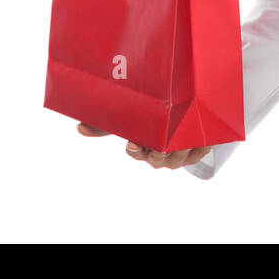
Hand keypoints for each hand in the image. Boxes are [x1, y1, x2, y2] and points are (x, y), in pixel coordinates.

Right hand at [76, 121, 212, 169]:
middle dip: (157, 153)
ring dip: (179, 150)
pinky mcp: (199, 150)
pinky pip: (200, 151)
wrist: (187, 123)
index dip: (135, 150)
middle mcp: (161, 155)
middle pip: (157, 158)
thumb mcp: (133, 120)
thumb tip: (78, 128)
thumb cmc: (154, 123)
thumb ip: (107, 124)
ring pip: (178, 158)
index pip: (136, 152)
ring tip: (181, 140)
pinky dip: (200, 146)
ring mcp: (180, 154)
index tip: (133, 143)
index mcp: (144, 148)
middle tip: (160, 146)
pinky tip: (200, 139)